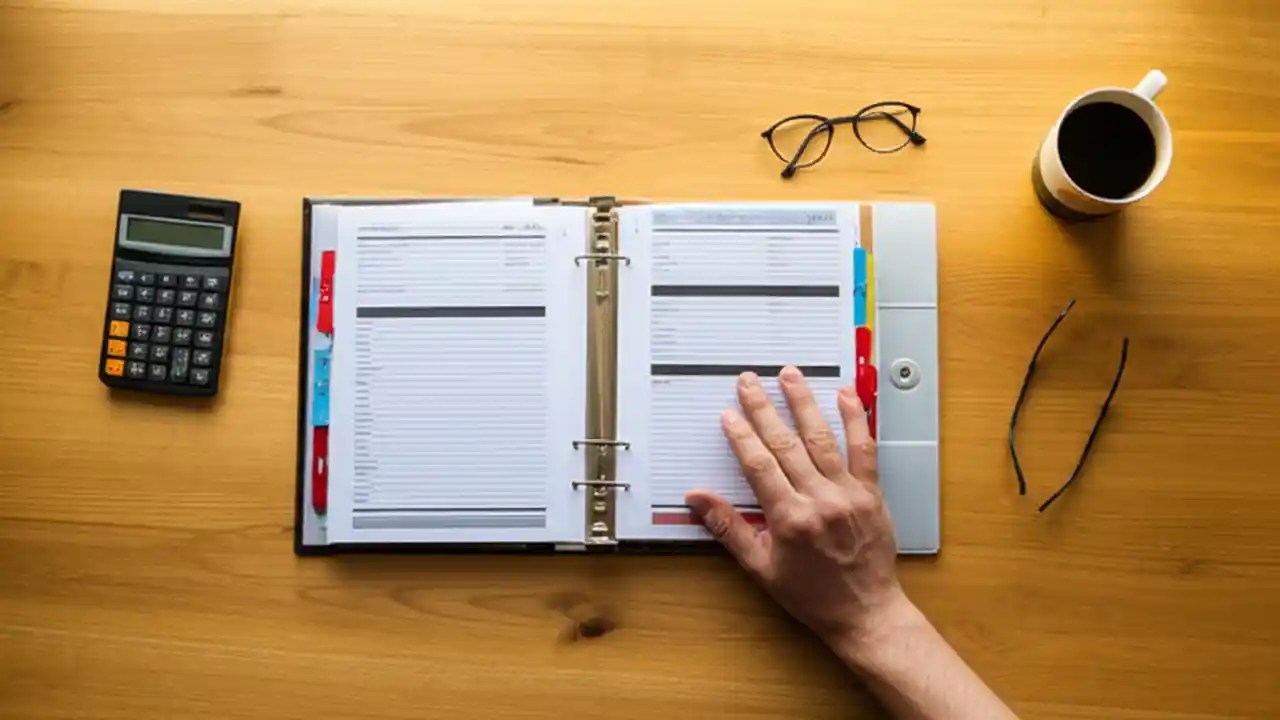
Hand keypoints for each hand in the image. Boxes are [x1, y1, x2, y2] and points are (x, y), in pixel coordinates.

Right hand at [686, 366, 905, 649]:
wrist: (865, 613)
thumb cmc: (811, 595)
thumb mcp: (760, 568)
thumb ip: (729, 528)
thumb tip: (696, 499)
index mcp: (789, 519)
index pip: (759, 465)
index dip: (742, 436)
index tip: (729, 414)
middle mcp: (819, 501)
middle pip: (786, 444)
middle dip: (764, 408)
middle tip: (749, 381)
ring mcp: (848, 494)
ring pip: (822, 439)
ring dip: (803, 403)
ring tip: (789, 375)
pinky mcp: (872, 493)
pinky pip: (864, 449)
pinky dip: (855, 420)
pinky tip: (844, 395)